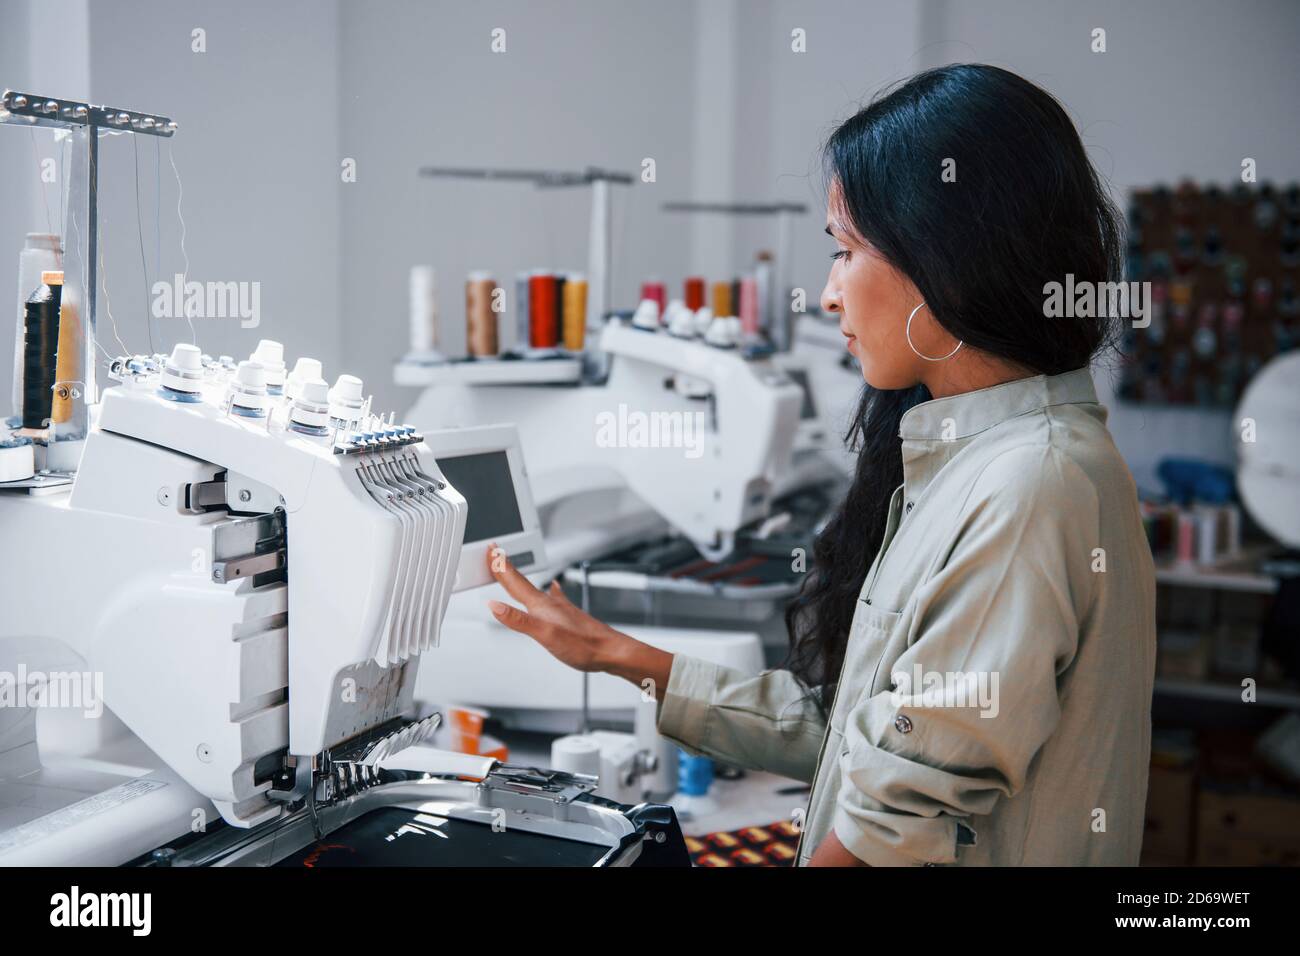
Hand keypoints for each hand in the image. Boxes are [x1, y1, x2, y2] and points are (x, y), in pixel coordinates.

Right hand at [486, 546, 623, 671]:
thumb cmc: (583, 645)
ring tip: (513, 571)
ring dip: (520, 579)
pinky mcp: (568, 616)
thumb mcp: (545, 635)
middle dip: (506, 568)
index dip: (500, 565)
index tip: (490, 549)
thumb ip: (518, 620)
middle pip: (522, 582)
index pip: (515, 581)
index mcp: (541, 605)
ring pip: (535, 589)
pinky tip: (554, 588)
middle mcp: (550, 603)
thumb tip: (494, 606)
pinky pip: (553, 597)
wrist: (610, 650)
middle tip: (495, 552)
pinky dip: (549, 590)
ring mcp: (560, 608)